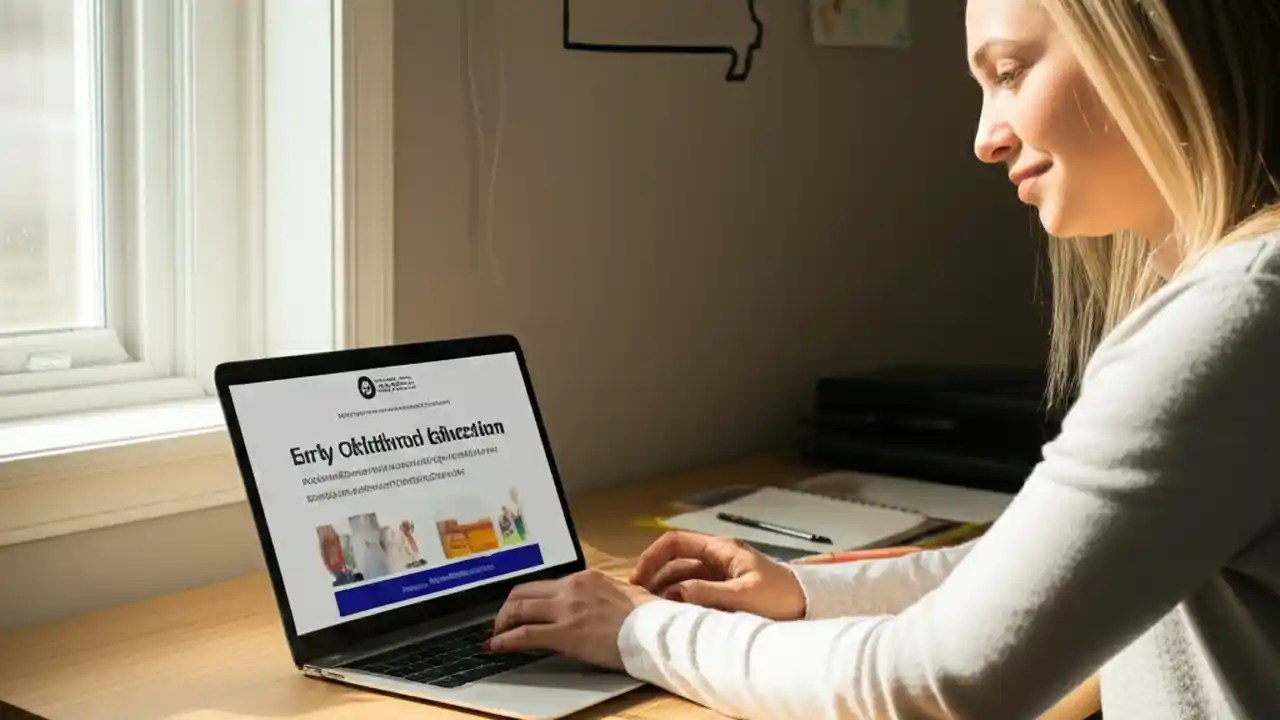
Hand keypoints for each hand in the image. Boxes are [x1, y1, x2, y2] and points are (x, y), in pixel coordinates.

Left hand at [488, 569, 656, 669]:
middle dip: (508, 608)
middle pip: (524, 592)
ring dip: (502, 623)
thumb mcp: (621, 593)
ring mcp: (566, 609)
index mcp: (585, 578)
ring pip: (519, 610)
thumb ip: (601, 594)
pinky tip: (495, 647)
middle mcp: (571, 588)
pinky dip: (505, 640)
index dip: (527, 598)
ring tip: (495, 636)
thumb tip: (593, 603)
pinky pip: (524, 635)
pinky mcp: (565, 633)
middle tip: (502, 622)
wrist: (654, 631)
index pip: (545, 585)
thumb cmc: (647, 616)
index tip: (520, 609)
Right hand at [629, 531, 806, 619]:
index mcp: (722, 549)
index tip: (638, 578)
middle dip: (655, 576)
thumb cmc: (781, 597)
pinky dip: (681, 598)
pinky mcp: (726, 589)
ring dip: (666, 589)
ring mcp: (721, 573)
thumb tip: (673, 592)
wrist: (810, 607)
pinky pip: (696, 590)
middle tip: (640, 600)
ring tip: (652, 608)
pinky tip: (675, 612)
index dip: (652, 557)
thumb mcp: (744, 595)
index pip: (675, 542)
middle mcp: (718, 557)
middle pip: (676, 560)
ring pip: (683, 576)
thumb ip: (708, 593)